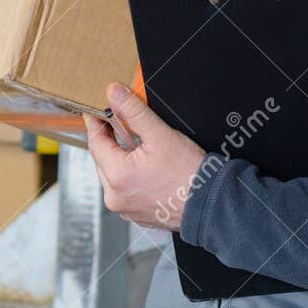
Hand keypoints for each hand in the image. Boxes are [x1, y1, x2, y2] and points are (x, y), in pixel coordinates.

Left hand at [83, 82, 206, 230]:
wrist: (211, 204)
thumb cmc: (189, 173)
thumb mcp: (161, 135)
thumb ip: (133, 111)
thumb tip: (113, 93)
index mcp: (117, 176)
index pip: (95, 141)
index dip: (97, 122)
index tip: (97, 110)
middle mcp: (115, 197)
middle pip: (103, 159)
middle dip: (112, 141)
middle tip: (125, 125)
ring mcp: (125, 209)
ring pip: (113, 175)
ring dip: (122, 159)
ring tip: (142, 149)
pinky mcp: (135, 215)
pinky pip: (125, 189)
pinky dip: (131, 177)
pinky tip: (147, 169)